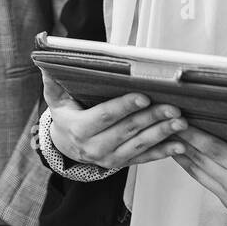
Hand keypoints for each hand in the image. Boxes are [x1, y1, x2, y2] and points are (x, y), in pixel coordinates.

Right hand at [43, 70, 186, 168]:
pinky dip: (163, 152)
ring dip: (161, 134)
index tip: (143, 97)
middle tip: (172, 107)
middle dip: (151, 118)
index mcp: (79, 129)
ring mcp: (109, 159)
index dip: (124, 107)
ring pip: (138, 145)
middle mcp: (94, 147)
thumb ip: (53, 82)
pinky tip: (179, 144)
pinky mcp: (121, 164)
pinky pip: (144, 158)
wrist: (66, 147)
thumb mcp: (55, 100)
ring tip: (180, 122)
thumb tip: (46, 61)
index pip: (104, 116)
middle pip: (126, 130)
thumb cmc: (66, 116)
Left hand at [170, 128, 226, 225]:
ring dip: (181, 150)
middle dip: (181, 138)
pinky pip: (204, 180)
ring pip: (197, 170)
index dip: (194, 133)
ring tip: (167, 130)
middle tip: (166, 119)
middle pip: (200, 159)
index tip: (180, 118)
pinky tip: (182, 150)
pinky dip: (191, 164)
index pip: (215, 150)